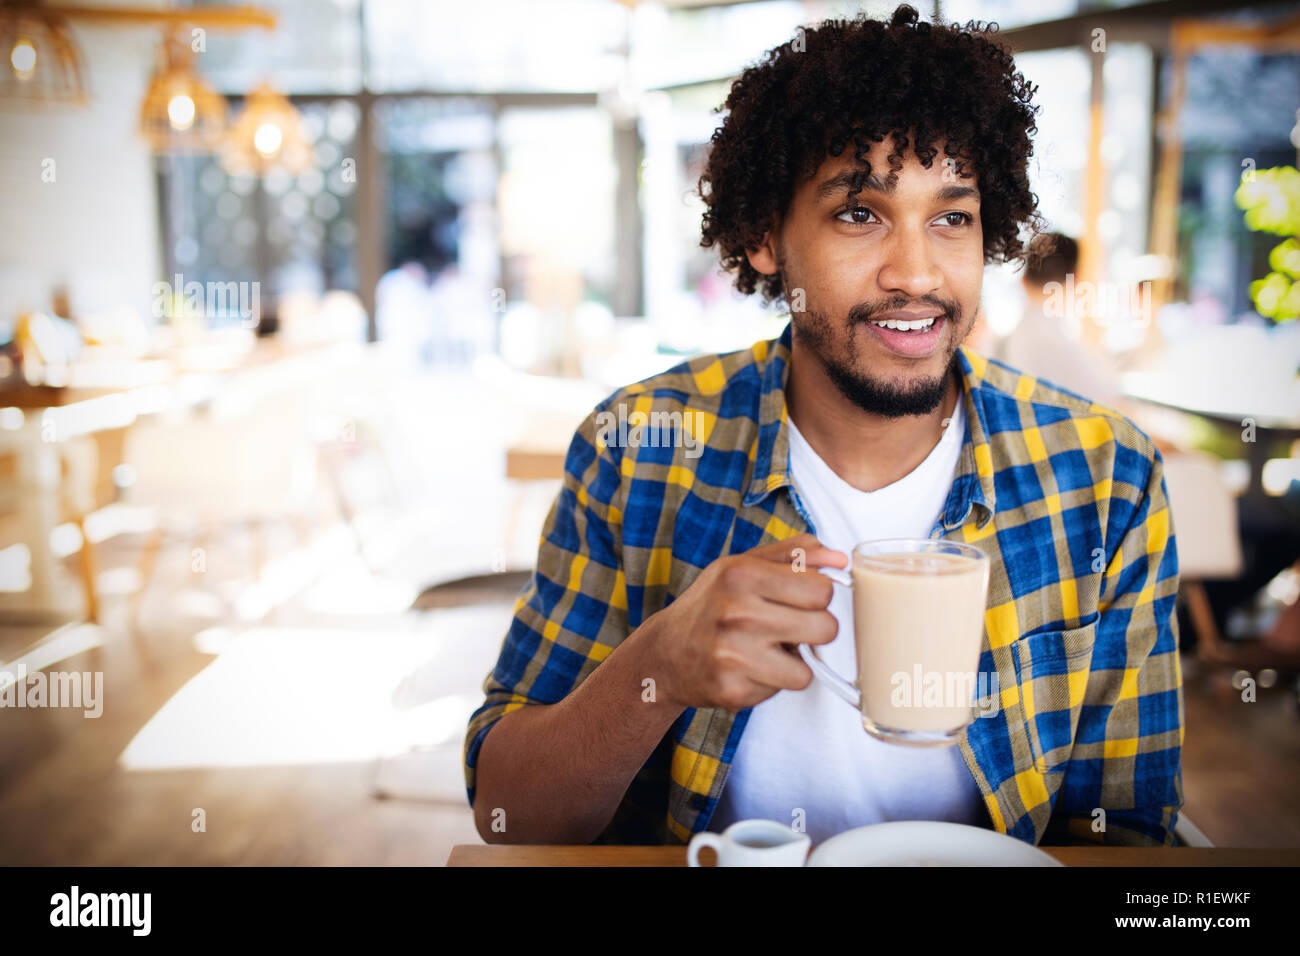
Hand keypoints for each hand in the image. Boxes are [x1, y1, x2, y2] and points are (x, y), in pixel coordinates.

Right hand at [645, 533, 847, 711]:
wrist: (664, 653)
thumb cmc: (711, 605)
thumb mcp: (743, 566)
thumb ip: (793, 555)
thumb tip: (839, 558)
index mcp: (742, 574)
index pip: (822, 590)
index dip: (817, 597)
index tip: (800, 600)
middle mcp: (737, 613)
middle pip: (826, 629)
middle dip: (812, 630)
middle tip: (788, 627)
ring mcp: (733, 654)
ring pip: (807, 670)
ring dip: (793, 663)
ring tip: (767, 650)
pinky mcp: (732, 690)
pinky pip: (781, 691)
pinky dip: (771, 682)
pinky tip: (749, 668)